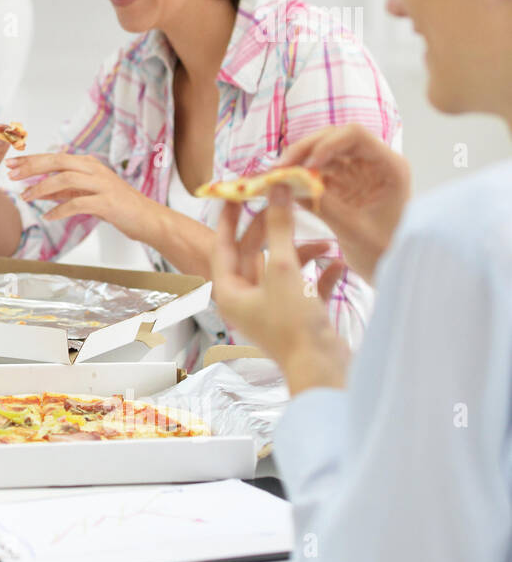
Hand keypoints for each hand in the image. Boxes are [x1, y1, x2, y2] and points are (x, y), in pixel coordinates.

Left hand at [6, 152, 155, 240]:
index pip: (55, 157)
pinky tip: (47, 217)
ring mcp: (102, 185)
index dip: (31, 160)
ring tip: (25, 197)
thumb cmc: (117, 207)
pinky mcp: (107, 203)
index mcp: (88, 165)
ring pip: (65, 179)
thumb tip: (38, 191)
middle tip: (11, 173)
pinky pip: (78, 203)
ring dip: (42, 188)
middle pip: (58, 161)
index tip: (11, 164)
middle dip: (32, 166)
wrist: (148, 219)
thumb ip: (64, 192)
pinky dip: (60, 210)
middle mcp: (95, 170)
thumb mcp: (86, 195)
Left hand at [210, 186, 350, 394]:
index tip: (237, 193)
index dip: (230, 219)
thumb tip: (276, 190)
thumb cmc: (294, 325)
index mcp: (231, 291)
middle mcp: (247, 300)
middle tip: (285, 204)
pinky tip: (338, 265)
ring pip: (284, 269)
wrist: (322, 370)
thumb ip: (280, 228)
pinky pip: (306, 288)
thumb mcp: (285, 270)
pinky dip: (320, 275)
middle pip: (255, 254)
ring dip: (304, 253)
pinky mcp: (298, 318)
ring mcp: (273, 309)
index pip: (224, 246)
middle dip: (274, 231)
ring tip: (327, 243)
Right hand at [277, 124, 409, 281]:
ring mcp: (356, 172)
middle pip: (333, 138)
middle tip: (279, 167)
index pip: (354, 136)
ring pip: (321, 152)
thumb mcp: (353, 229)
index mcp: (388, 167)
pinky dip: (298, 177)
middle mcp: (372, 163)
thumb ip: (323, 204)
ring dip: (298, 162)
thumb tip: (289, 185)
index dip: (326, 144)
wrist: (391, 269)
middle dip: (304, 149)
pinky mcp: (342, 185)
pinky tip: (283, 186)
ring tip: (276, 176)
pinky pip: (316, 172)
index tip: (307, 164)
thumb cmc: (384, 251)